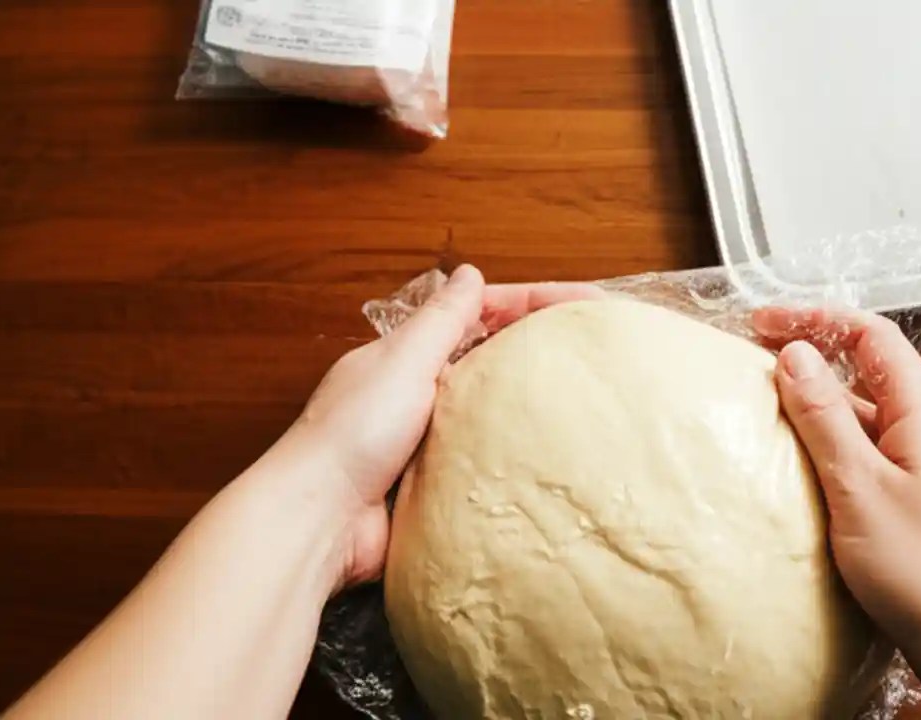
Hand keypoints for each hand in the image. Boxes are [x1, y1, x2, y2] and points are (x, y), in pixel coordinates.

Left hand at [275, 265, 601, 587]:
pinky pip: (484, 461)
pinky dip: (513, 454)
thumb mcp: (403, 360)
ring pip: (492, 410)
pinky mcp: (434, 486)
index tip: (592, 306)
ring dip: (532, 403)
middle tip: (601, 350)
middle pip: (492, 357)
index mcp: (409, 355)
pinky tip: (550, 457)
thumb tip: (471, 274)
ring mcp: (427, 441)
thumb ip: (441, 320)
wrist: (318, 520)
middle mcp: (419, 393)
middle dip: (542, 348)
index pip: (483, 313)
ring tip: (590, 401)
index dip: (537, 302)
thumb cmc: (356, 431)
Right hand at [755, 308, 920, 718]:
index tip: (763, 321)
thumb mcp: (859, 487)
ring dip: (821, 415)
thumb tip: (795, 354)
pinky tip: (808, 481)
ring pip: (870, 424)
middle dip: (811, 365)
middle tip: (755, 369)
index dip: (815, 318)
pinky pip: (876, 462)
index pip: (871, 336)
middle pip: (869, 376)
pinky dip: (837, 456)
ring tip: (769, 424)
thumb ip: (825, 417)